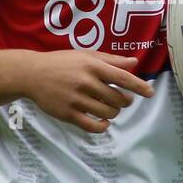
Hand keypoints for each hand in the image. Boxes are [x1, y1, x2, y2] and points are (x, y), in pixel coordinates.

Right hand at [23, 51, 154, 132]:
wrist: (32, 74)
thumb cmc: (61, 62)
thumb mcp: (85, 55)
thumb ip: (110, 60)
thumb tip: (133, 63)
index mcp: (92, 66)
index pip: (121, 78)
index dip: (139, 86)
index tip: (150, 93)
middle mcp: (85, 82)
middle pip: (117, 98)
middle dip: (125, 101)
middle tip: (122, 99)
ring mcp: (76, 100)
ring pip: (107, 113)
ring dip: (114, 112)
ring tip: (110, 107)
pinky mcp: (67, 114)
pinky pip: (92, 126)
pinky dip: (103, 126)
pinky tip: (104, 121)